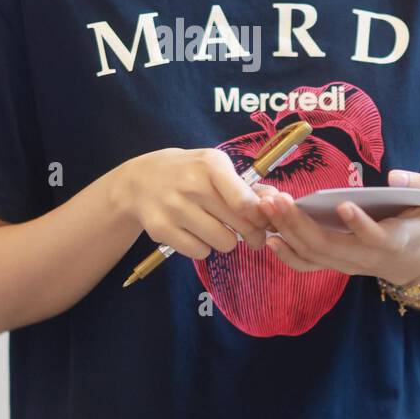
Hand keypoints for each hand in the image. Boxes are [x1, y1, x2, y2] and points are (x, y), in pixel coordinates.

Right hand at [118, 148, 268, 259]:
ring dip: (226, 240)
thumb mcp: (216, 167)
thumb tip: (278, 202)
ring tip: (216, 227)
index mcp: (210, 166)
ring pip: (223, 243)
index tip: (265, 222)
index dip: (261, 218)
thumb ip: (247, 187)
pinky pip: (200, 252)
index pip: (245, 202)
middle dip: (252, 234)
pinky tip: (194, 232)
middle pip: (239, 226)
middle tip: (252, 235)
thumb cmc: (189, 172)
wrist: (141, 180)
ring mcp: (174, 208)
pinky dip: (202, 247)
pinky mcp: (161, 229)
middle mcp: (191, 185)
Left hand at [255, 169, 419, 281]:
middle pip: (329, 246)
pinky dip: (286, 255)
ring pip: (313, 253)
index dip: (360, 224)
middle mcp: (365, 258)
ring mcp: (346, 264)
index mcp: (393, 240)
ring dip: (287, 230)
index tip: (344, 204)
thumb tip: (394, 178)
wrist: (409, 258)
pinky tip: (269, 236)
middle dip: (300, 223)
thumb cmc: (417, 221)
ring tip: (267, 206)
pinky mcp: (333, 265)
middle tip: (278, 199)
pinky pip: (306, 265)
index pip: (375, 237)